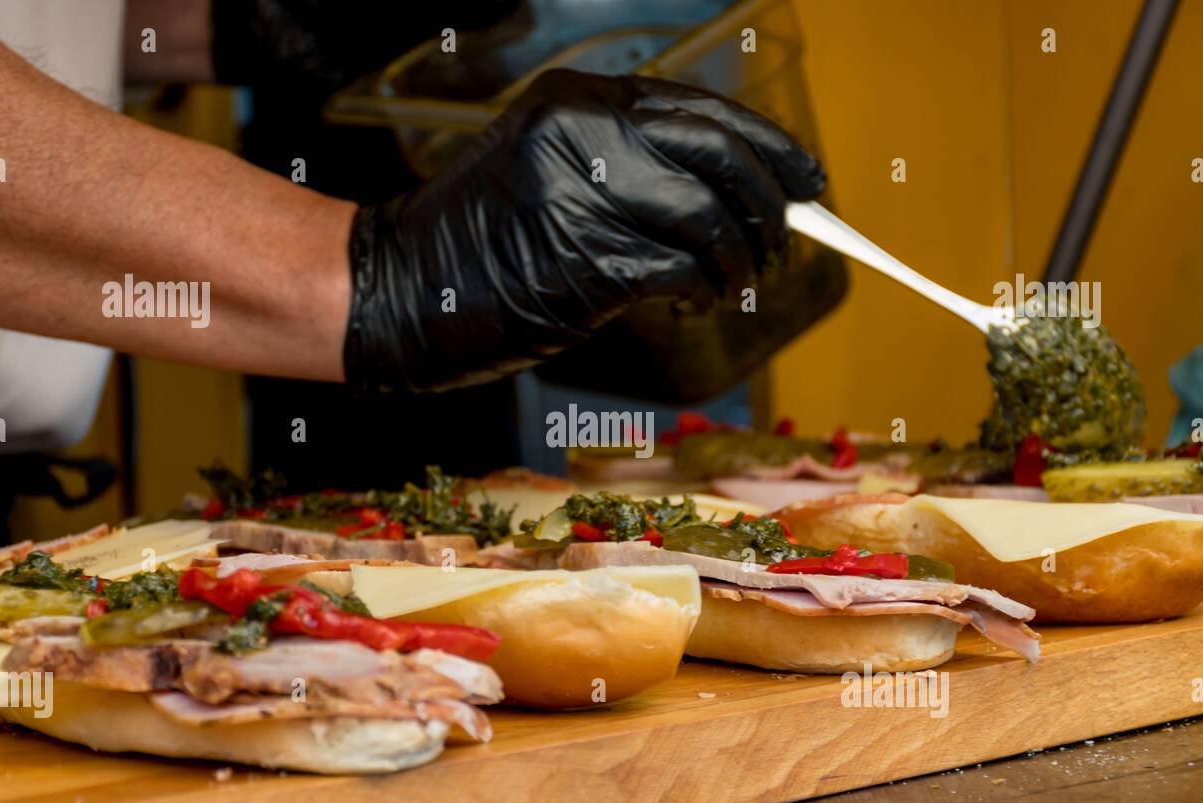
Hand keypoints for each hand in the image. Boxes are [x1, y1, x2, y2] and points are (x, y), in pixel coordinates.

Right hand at [343, 69, 824, 392]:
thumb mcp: (553, 175)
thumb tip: (734, 196)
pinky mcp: (583, 258)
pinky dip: (703, 291)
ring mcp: (583, 192)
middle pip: (722, 156)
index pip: (704, 113)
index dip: (770, 149)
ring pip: (709, 219)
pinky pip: (680, 270)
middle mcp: (584, 132)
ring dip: (740, 261)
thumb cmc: (478, 243)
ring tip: (732, 284)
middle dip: (772, 205)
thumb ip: (632, 170)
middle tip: (785, 242)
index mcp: (579, 101)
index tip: (808, 181)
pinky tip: (694, 302)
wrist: (393, 289)